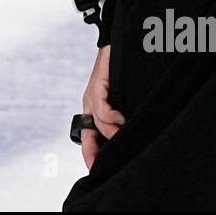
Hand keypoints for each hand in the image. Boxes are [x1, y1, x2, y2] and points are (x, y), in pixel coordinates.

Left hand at [81, 44, 124, 168]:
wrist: (113, 45)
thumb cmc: (119, 73)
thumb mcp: (121, 100)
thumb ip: (121, 117)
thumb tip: (127, 134)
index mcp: (92, 111)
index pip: (88, 139)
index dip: (90, 155)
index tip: (96, 170)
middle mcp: (88, 106)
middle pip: (88, 136)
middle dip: (95, 151)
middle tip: (109, 162)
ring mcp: (91, 96)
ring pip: (97, 123)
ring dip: (111, 132)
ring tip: (123, 133)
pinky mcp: (96, 85)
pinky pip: (100, 107)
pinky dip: (111, 116)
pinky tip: (121, 118)